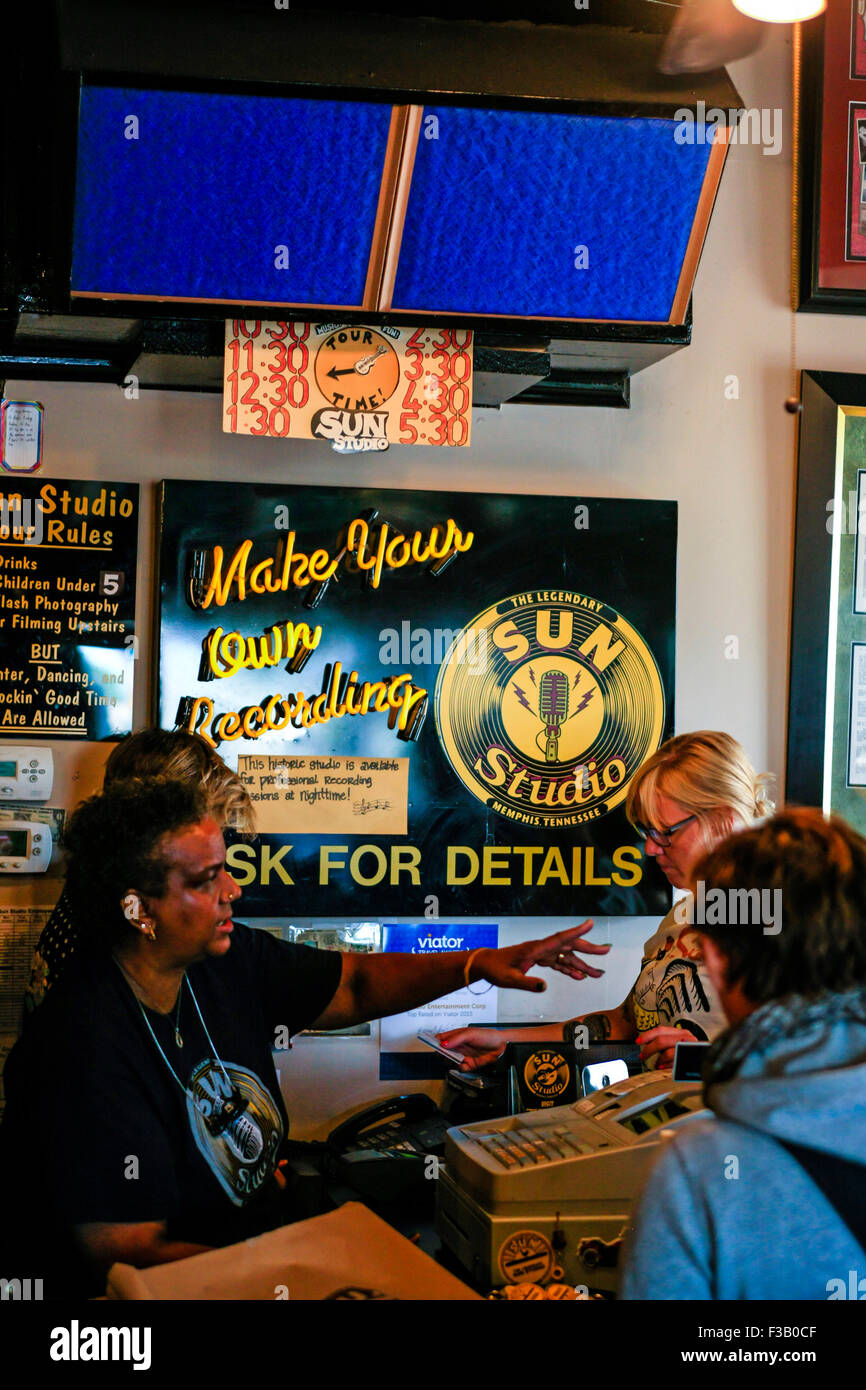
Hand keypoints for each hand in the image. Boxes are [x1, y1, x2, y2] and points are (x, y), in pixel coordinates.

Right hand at [437, 1027, 505, 1070]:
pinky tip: (464, 1064)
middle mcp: (459, 1046)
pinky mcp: (469, 1064)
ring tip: (456, 1059)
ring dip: (451, 1061)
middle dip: (442, 1054)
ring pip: (450, 1061)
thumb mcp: (470, 1034)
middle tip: (444, 1054)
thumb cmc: (487, 1035)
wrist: (501, 1046)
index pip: (442, 1038)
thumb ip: (456, 1039)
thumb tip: (443, 1044)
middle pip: (444, 1052)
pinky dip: (461, 1067)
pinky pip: (460, 1068)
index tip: (431, 1044)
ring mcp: (463, 1055)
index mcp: (457, 1036)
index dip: (435, 1041)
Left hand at [475, 920, 608, 992]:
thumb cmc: (495, 970)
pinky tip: (579, 976)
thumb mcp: (509, 979)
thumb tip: (544, 986)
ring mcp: (541, 953)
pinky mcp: (540, 959)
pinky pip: (558, 963)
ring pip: (566, 956)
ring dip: (582, 964)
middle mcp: (541, 948)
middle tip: (607, 951)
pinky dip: (569, 969)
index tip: (591, 923)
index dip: (576, 931)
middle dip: (588, 949)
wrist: (485, 964)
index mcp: (535, 948)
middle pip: (568, 946)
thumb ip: (527, 983)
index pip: (559, 938)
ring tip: (598, 974)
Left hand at [636, 1026, 697, 1067]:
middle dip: (649, 1049)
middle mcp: (685, 1038)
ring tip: (657, 1064)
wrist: (709, 1061)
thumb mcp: (680, 1043)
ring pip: (667, 1052)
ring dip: (658, 1059)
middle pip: (661, 1040)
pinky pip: (674, 1063)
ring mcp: (688, 1049)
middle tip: (642, 1056)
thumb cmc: (692, 1053)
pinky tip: (663, 1067)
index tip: (638, 1041)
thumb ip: (667, 1041)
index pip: (661, 1030)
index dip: (648, 1035)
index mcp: (681, 1032)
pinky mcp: (690, 1059)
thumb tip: (648, 1043)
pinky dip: (666, 1065)